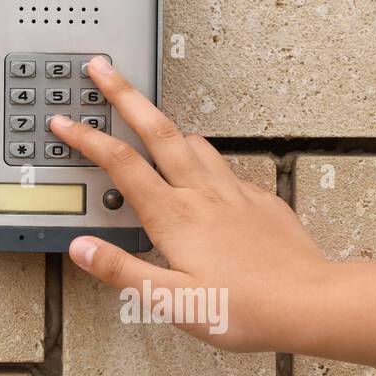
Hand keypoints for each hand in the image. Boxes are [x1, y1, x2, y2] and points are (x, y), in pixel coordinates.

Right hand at [49, 57, 328, 352]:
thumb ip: (121, 270)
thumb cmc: (245, 307)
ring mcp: (234, 192)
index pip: (120, 163)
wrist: (311, 303)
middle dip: (125, 94)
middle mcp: (202, 194)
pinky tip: (206, 174)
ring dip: (166, 122)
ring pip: (194, 142)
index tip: (64, 122)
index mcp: (173, 216)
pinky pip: (226, 168)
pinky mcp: (261, 201)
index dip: (87, 138)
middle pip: (156, 129)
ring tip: (150, 113)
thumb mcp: (171, 300)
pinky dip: (205, 159)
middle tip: (104, 68)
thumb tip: (81, 247)